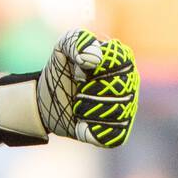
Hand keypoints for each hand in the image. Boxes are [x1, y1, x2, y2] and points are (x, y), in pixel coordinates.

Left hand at [0, 29, 139, 147]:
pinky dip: (92, 131)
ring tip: (77, 106)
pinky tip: (80, 124)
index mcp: (122, 60)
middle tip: (77, 90)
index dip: (96, 68)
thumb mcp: (63, 47)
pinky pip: (114, 136)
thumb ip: (78, 41)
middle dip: (91, 90)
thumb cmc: (62, 69)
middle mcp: (130, 84)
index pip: (121, 62)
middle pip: (121, 89)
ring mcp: (126, 108)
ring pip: (118, 113)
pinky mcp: (117, 131)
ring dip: (89, 110)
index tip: (79, 68)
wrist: (48, 99)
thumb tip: (95, 58)